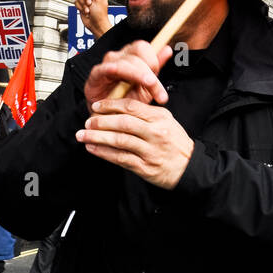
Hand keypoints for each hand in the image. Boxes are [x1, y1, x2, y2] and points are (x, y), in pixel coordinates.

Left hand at [77, 98, 193, 188]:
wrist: (189, 167)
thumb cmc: (175, 143)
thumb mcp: (167, 121)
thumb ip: (147, 114)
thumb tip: (120, 107)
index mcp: (160, 118)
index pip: (132, 107)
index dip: (111, 105)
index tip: (97, 106)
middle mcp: (155, 133)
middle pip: (123, 123)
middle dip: (101, 121)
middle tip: (87, 121)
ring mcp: (149, 150)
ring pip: (119, 141)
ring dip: (98, 137)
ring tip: (83, 135)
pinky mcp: (144, 167)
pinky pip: (120, 158)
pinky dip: (104, 153)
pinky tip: (93, 149)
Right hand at [83, 41, 172, 108]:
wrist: (109, 116)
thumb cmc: (126, 99)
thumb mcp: (146, 86)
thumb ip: (156, 66)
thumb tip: (167, 49)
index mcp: (132, 55)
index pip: (145, 47)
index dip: (155, 59)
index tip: (160, 80)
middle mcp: (121, 55)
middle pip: (139, 49)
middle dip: (151, 68)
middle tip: (157, 89)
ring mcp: (108, 63)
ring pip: (127, 61)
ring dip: (140, 75)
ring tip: (149, 88)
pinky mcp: (97, 73)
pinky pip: (108, 68)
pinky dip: (117, 70)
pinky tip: (123, 78)